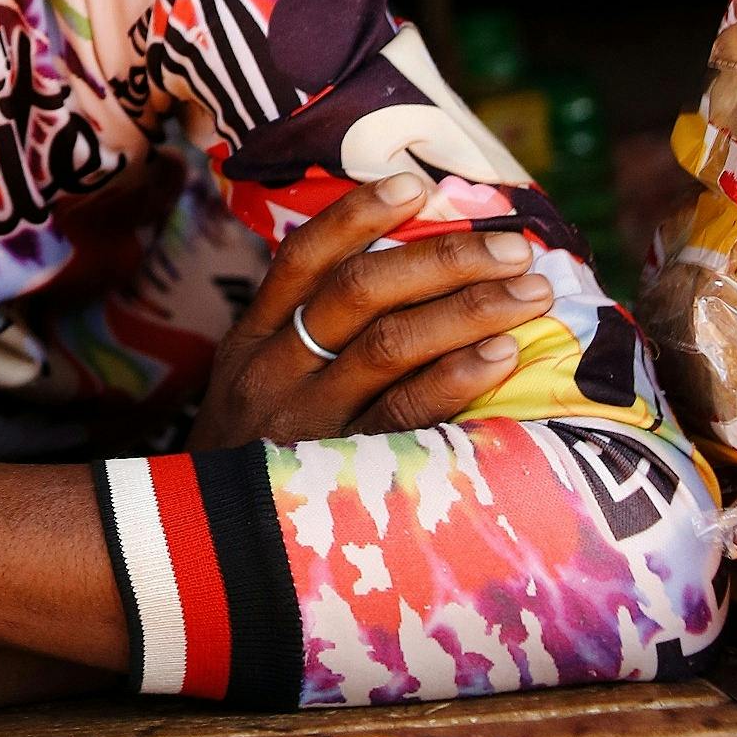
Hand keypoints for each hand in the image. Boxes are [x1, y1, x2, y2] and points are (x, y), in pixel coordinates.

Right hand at [189, 175, 552, 451]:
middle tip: (511, 244)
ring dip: (470, 308)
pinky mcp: (344, 472)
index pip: (303, 258)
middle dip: (443, 258)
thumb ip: (301, 332)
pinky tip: (503, 354)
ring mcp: (309, 422)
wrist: (207, 553)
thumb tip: (397, 271)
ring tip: (529, 290)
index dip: (357, 215)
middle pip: (360, 291)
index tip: (415, 184)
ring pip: (392, 344)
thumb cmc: (251, 456)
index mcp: (251, 339)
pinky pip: (409, 414)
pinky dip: (459, 376)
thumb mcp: (250, 385)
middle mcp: (275, 371)